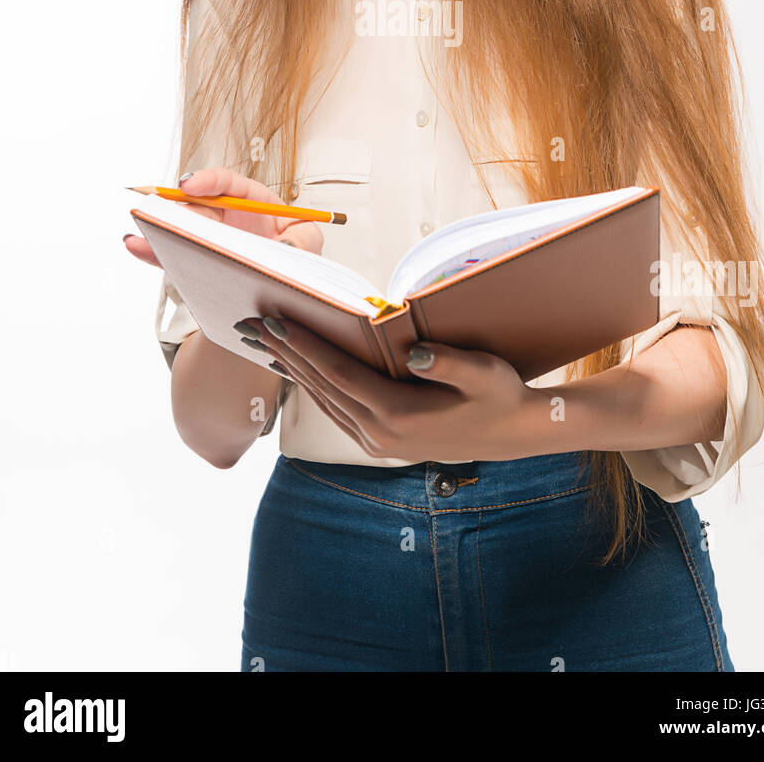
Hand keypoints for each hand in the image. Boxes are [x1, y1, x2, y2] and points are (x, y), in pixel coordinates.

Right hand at [122, 168, 323, 268]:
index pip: (229, 183)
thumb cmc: (297, 255)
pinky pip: (172, 253)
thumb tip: (287, 248)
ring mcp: (210, 236)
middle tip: (163, 215)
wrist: (283, 288)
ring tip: (141, 233)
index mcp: (255, 202)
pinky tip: (136, 246)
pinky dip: (153, 252)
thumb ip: (304, 240)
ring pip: (181, 227)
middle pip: (198, 206)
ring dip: (159, 228)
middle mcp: (228, 215)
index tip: (189, 186)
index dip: (208, 180)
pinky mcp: (197, 258)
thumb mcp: (309, 243)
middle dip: (181, 209)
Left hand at [243, 314, 540, 461]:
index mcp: (398, 416)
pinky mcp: (379, 443)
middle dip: (282, 353)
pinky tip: (299, 368)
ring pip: (322, 400)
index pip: (337, 373)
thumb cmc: (500, 395)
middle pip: (319, 386)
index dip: (304, 345)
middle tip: (248, 324)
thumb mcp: (484, 373)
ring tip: (261, 342)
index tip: (274, 320)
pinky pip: (334, 409)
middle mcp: (379, 434)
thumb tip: (410, 352)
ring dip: (291, 369)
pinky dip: (311, 385)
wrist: (515, 434)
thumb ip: (448, 361)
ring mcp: (377, 443)